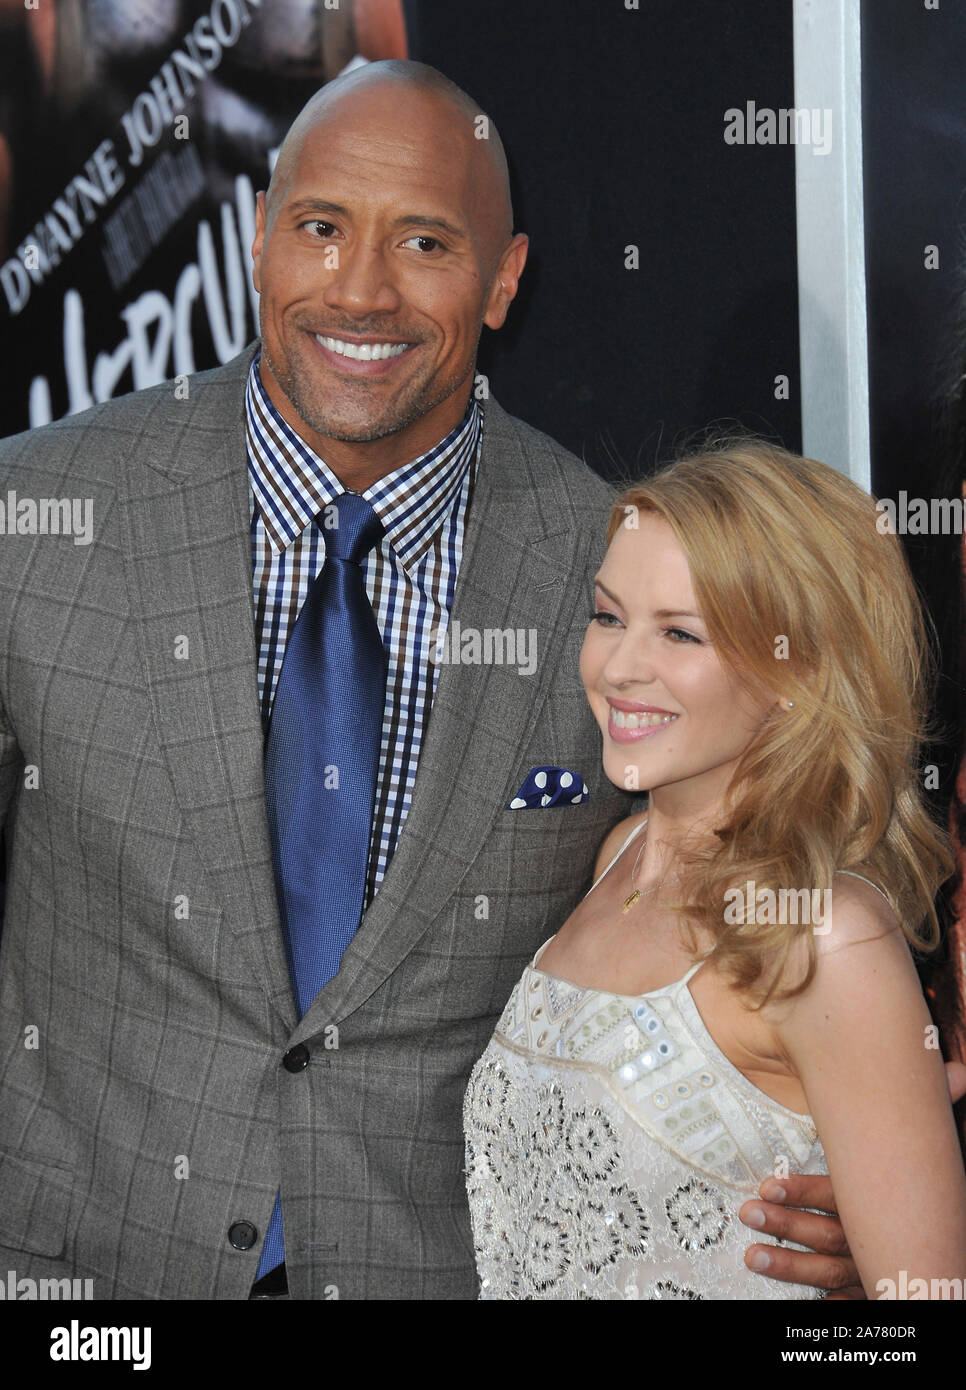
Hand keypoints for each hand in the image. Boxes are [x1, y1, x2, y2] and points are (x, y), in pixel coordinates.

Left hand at [739, 1061, 965, 1297]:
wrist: (958, 1255)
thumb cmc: (939, 1200)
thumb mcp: (935, 1162)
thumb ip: (932, 1122)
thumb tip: (961, 1071)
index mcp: (888, 1202)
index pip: (840, 1194)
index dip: (803, 1190)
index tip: (766, 1184)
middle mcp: (884, 1238)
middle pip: (831, 1233)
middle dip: (787, 1223)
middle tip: (749, 1212)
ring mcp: (883, 1271)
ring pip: (832, 1270)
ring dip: (790, 1265)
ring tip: (753, 1256)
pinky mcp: (884, 1294)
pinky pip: (854, 1305)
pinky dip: (831, 1305)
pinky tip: (807, 1306)